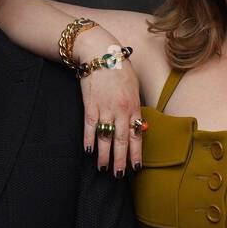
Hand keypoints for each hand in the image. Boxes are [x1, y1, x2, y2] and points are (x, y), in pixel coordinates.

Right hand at [73, 27, 143, 174]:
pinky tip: (88, 152)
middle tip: (120, 175)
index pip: (137, 135)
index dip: (136, 153)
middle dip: (121, 160)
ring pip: (105, 137)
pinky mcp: (90, 105)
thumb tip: (138, 125)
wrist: (100, 52)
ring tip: (103, 168)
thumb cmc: (120, 68)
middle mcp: (120, 110)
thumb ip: (135, 107)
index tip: (136, 167)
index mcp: (133, 106)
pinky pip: (89, 127)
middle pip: (122, 141)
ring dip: (104, 155)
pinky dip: (88, 140)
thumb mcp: (134, 87)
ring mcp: (104, 109)